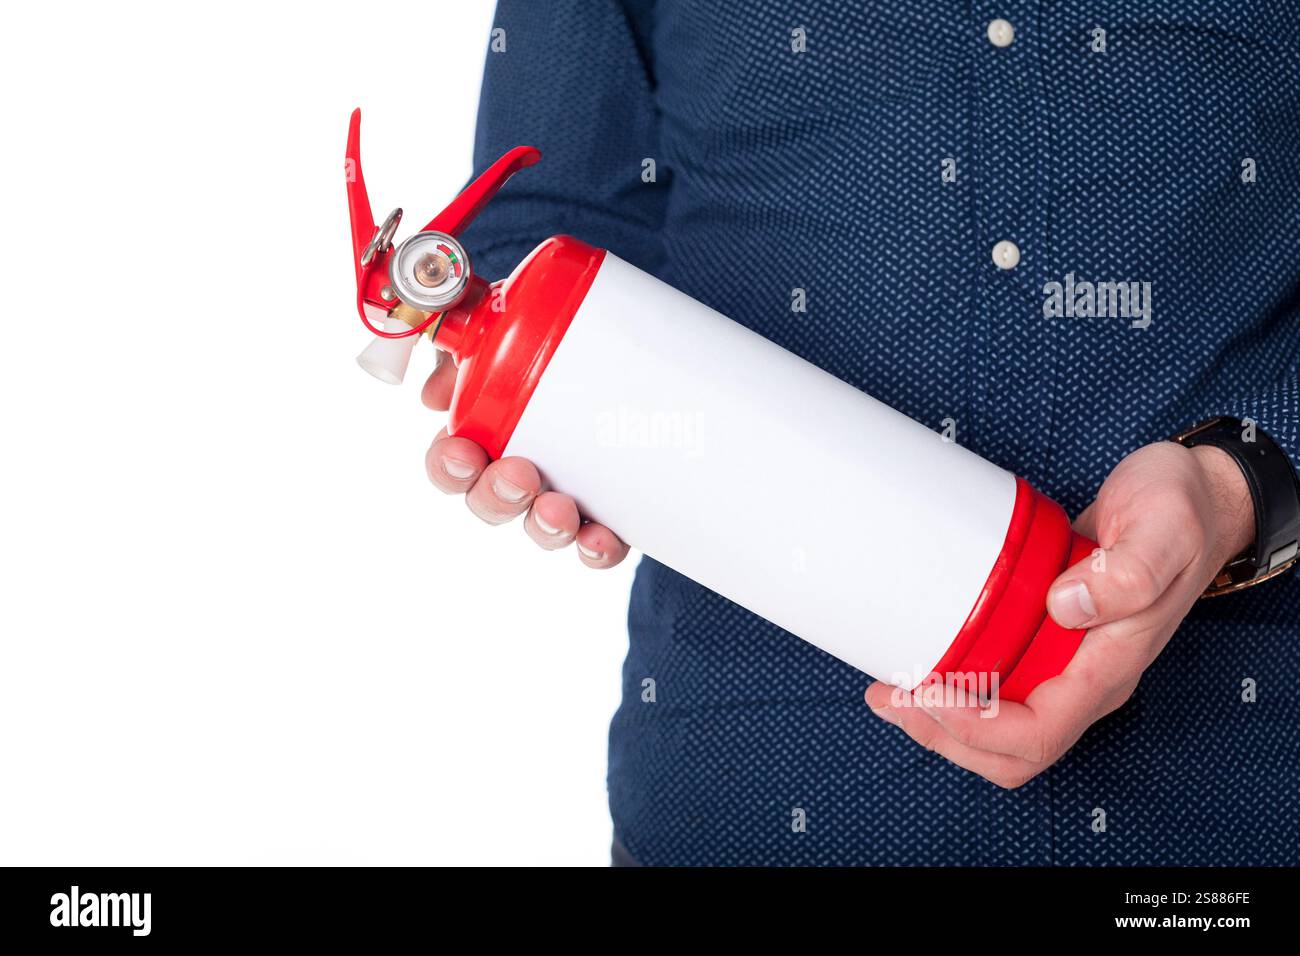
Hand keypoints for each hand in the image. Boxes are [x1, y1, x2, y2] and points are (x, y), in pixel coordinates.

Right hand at [421, 353, 629, 567]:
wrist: (634, 350)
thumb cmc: (558, 340)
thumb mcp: (510, 328)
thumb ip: (471, 343)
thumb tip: (435, 392)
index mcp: (486, 434)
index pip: (451, 463)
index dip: (448, 466)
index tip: (463, 454)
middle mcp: (518, 472)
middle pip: (490, 502)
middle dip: (497, 497)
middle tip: (521, 474)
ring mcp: (562, 495)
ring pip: (542, 529)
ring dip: (545, 527)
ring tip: (560, 510)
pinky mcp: (607, 511)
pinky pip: (596, 544)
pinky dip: (596, 549)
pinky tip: (602, 540)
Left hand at [865, 440, 1254, 787]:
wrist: (1196, 497)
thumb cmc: (1181, 511)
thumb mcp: (1163, 528)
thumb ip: (1127, 573)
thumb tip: (1065, 606)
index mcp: (1110, 667)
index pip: (1038, 733)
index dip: (976, 726)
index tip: (926, 690)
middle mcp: (1086, 678)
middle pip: (1010, 751)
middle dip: (943, 735)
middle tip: (888, 696)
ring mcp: (1065, 664)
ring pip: (998, 731)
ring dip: (939, 722)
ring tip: (888, 688)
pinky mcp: (1046, 641)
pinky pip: (996, 691)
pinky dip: (951, 690)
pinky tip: (919, 660)